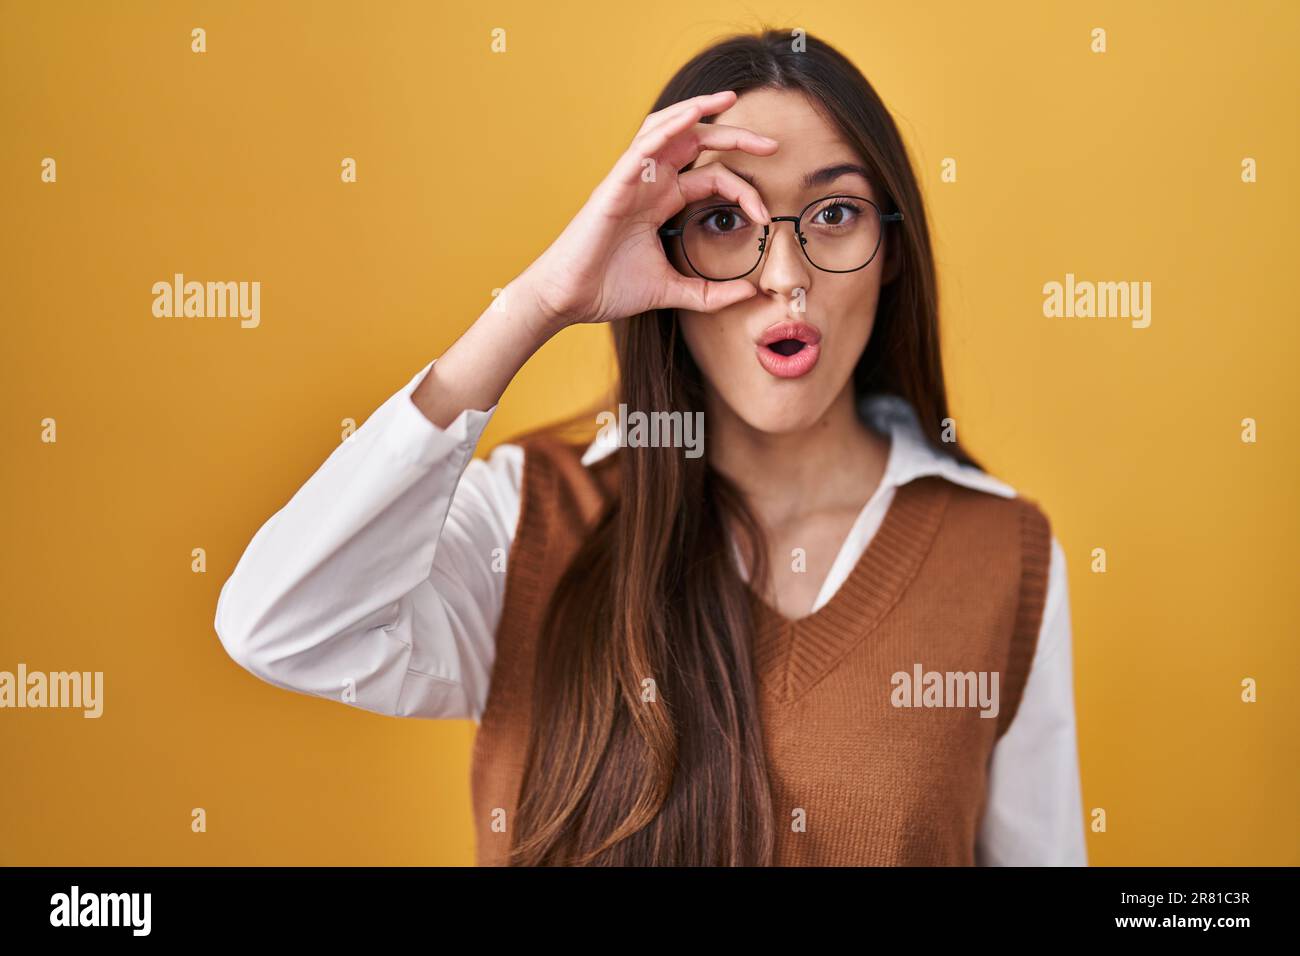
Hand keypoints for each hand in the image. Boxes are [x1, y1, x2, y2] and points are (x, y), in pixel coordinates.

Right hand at [514, 90, 777, 330]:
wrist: (568, 299)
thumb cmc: (609, 289)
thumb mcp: (673, 292)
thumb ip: (711, 293)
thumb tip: (751, 295)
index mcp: (661, 202)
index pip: (711, 179)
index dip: (743, 191)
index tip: (764, 216)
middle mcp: (648, 183)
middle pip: (696, 144)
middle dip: (734, 138)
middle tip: (771, 145)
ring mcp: (630, 180)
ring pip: (667, 129)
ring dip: (698, 111)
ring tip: (728, 101)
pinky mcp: (614, 185)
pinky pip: (643, 147)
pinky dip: (668, 127)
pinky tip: (692, 116)